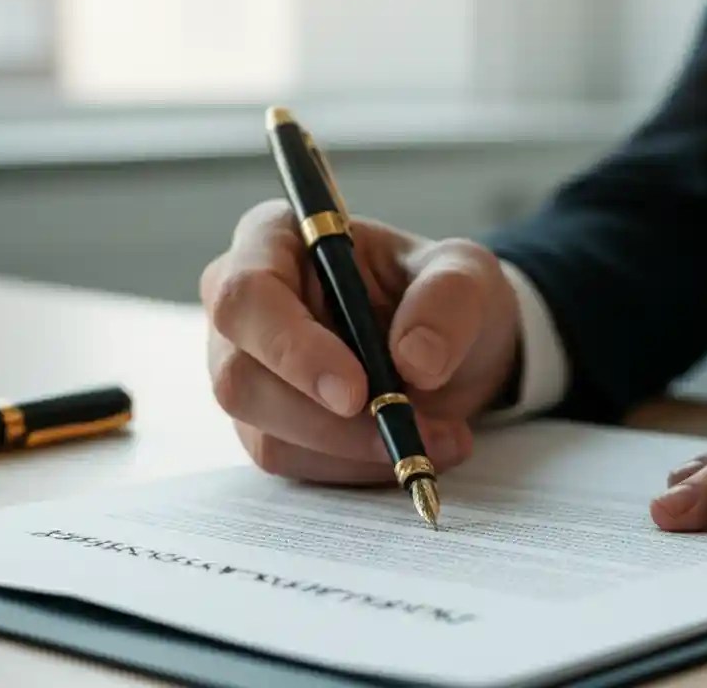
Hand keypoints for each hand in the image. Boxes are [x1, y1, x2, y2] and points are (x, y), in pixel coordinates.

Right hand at [200, 200, 519, 483]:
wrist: (449, 351)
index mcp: (274, 240)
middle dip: (325, 419)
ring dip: (353, 449)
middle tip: (404, 429)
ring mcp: (245, 370)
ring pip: (266, 432)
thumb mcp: (466, 276)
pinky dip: (356, 467)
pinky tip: (408, 448)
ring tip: (435, 437)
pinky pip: (292, 462)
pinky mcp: (264, 425)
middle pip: (239, 376)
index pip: (247, 294)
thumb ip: (448, 301)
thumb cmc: (440, 295)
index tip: (355, 391)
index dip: (291, 348)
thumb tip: (414, 358)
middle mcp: (244, 306)